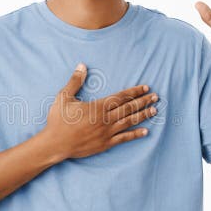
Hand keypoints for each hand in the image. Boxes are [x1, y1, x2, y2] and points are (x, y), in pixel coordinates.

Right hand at [42, 64, 158, 160]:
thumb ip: (75, 81)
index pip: (121, 97)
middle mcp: (105, 119)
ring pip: (129, 122)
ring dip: (143, 115)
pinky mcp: (105, 144)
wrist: (55, 144)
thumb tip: (82, 65)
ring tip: (154, 110)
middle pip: (129, 108)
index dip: (134, 92)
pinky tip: (145, 131)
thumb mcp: (63, 97)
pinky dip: (135, 134)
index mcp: (97, 107)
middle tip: (156, 97)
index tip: (146, 88)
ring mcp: (106, 133)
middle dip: (143, 102)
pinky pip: (124, 139)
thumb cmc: (58, 120)